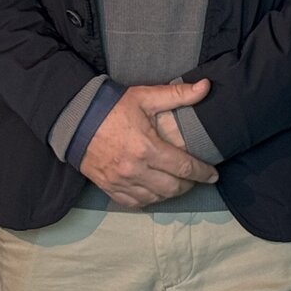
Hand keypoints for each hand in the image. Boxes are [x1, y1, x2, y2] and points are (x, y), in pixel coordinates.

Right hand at [77, 80, 219, 207]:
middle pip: (172, 187)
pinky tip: (157, 192)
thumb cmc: (114, 107)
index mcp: (147, 148)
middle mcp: (135, 169)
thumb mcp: (146, 96)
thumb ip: (179, 94)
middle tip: (197, 178)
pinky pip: (136, 203)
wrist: (77, 121)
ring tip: (180, 184)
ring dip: (171, 193)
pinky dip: (150, 200)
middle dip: (189, 184)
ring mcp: (121, 182)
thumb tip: (206, 86)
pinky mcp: (110, 188)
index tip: (213, 174)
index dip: (203, 173)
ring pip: (156, 198)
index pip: (184, 167)